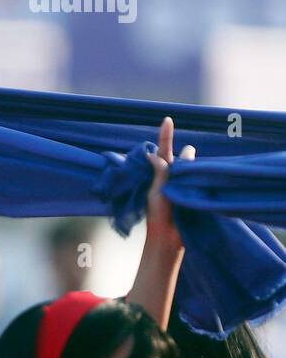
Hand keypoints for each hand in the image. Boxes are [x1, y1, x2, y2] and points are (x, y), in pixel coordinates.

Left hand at [145, 117, 195, 249]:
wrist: (169, 238)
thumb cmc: (159, 215)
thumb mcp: (156, 193)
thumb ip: (159, 173)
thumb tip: (152, 154)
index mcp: (161, 173)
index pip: (164, 150)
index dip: (166, 135)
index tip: (168, 119)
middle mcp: (174, 176)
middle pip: (181, 157)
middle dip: (185, 154)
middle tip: (189, 154)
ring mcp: (185, 183)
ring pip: (192, 166)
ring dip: (193, 166)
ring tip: (189, 176)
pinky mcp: (196, 192)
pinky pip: (201, 178)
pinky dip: (202, 174)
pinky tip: (206, 173)